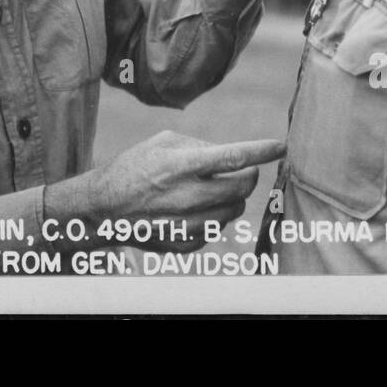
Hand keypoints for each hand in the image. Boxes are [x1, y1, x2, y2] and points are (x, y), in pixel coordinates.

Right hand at [50, 132, 284, 252]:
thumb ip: (201, 146)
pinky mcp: (187, 244)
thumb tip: (234, 157)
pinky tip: (193, 209)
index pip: (233, 158)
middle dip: (248, 175)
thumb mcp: (163, 142)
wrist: (106, 209)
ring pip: (234, 210)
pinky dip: (214, 216)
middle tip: (237, 170)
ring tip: (206, 190)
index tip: (280, 146)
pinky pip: (219, 228)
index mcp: (180, 165)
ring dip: (231, 197)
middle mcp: (186, 196)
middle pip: (242, 187)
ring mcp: (187, 225)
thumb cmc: (136, 167)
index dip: (261, 151)